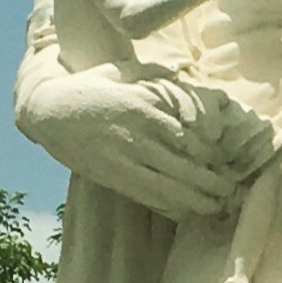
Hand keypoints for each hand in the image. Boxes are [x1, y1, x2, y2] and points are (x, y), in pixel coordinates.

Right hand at [14, 62, 276, 223]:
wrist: (48, 111)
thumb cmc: (90, 86)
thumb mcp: (121, 70)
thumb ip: (154, 72)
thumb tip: (184, 72)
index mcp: (142, 108)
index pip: (186, 137)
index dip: (210, 153)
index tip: (226, 159)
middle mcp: (135, 137)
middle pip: (183, 168)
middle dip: (212, 183)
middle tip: (233, 191)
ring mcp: (123, 160)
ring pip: (167, 187)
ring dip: (196, 200)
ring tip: (217, 208)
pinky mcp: (112, 176)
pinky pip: (145, 197)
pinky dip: (168, 207)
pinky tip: (186, 212)